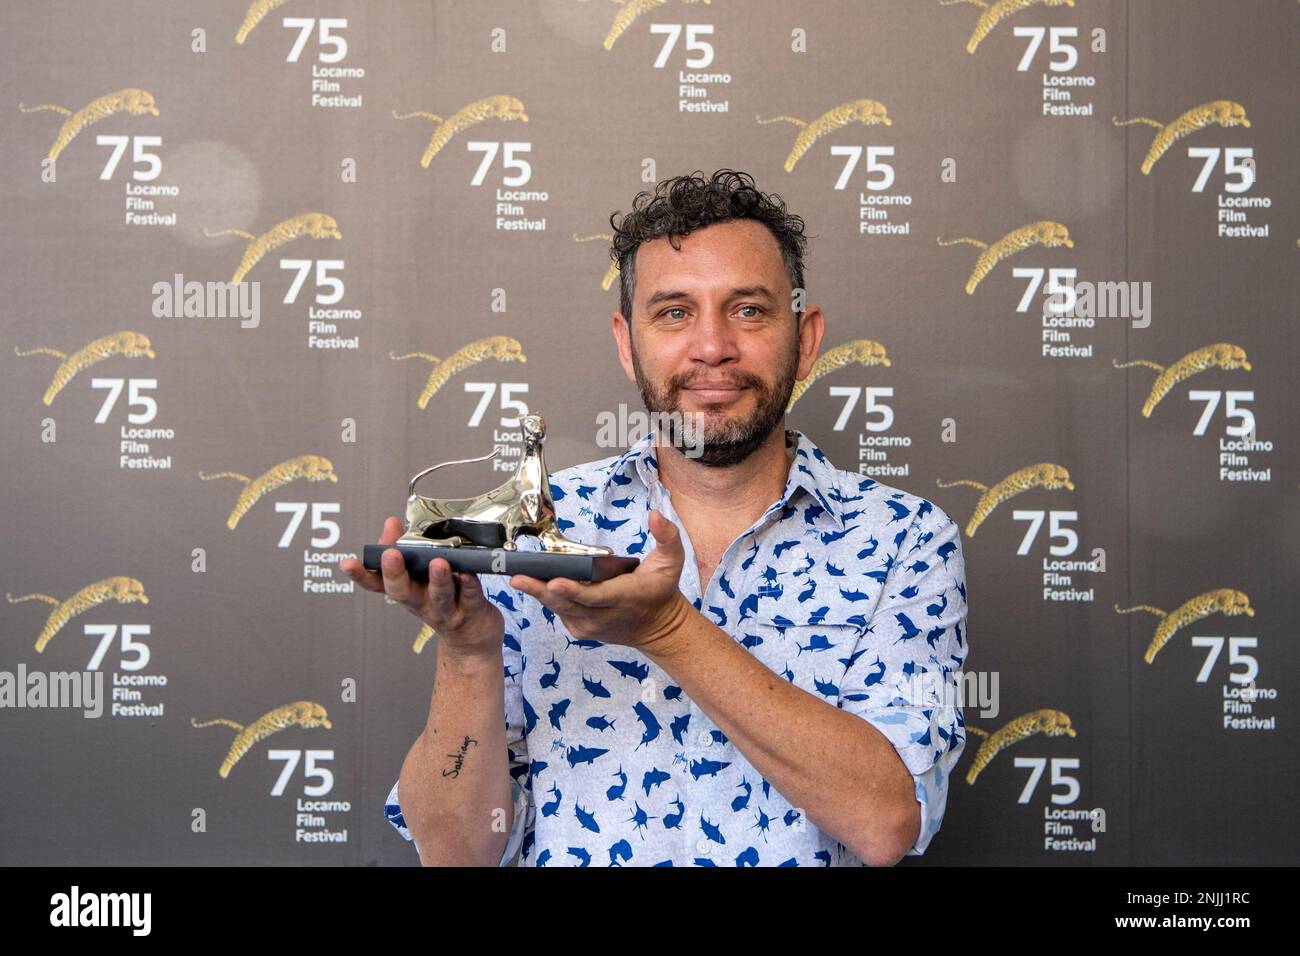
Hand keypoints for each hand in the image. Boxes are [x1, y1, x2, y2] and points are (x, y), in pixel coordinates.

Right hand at [339, 517, 504, 657]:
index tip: (347, 563)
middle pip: (403, 591)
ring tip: (438, 563)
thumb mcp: (420, 577)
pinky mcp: (472, 611)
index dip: (361, 575)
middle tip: (390, 556)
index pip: (377, 584)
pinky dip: (469, 584)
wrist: (472, 640)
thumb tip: (390, 524)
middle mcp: (421, 602)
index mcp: (406, 590)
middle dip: (395, 573)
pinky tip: (467, 572)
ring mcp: (446, 609)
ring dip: (437, 579)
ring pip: (439, 595)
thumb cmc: (445, 600)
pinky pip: (470, 596)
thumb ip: (406, 549)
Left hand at [508, 509, 692, 653]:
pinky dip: (548, 598)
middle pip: (568, 604)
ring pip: (559, 609)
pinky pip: (560, 612)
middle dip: (541, 591)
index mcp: (625, 597)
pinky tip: (534, 583)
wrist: (659, 628)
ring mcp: (591, 625)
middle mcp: (604, 615)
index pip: (596, 596)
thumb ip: (667, 536)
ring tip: (518, 577)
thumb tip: (655, 514)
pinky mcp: (581, 628)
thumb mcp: (672, 561)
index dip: (573, 590)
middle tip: (518, 579)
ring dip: (538, 594)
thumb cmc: (661, 590)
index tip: (554, 581)